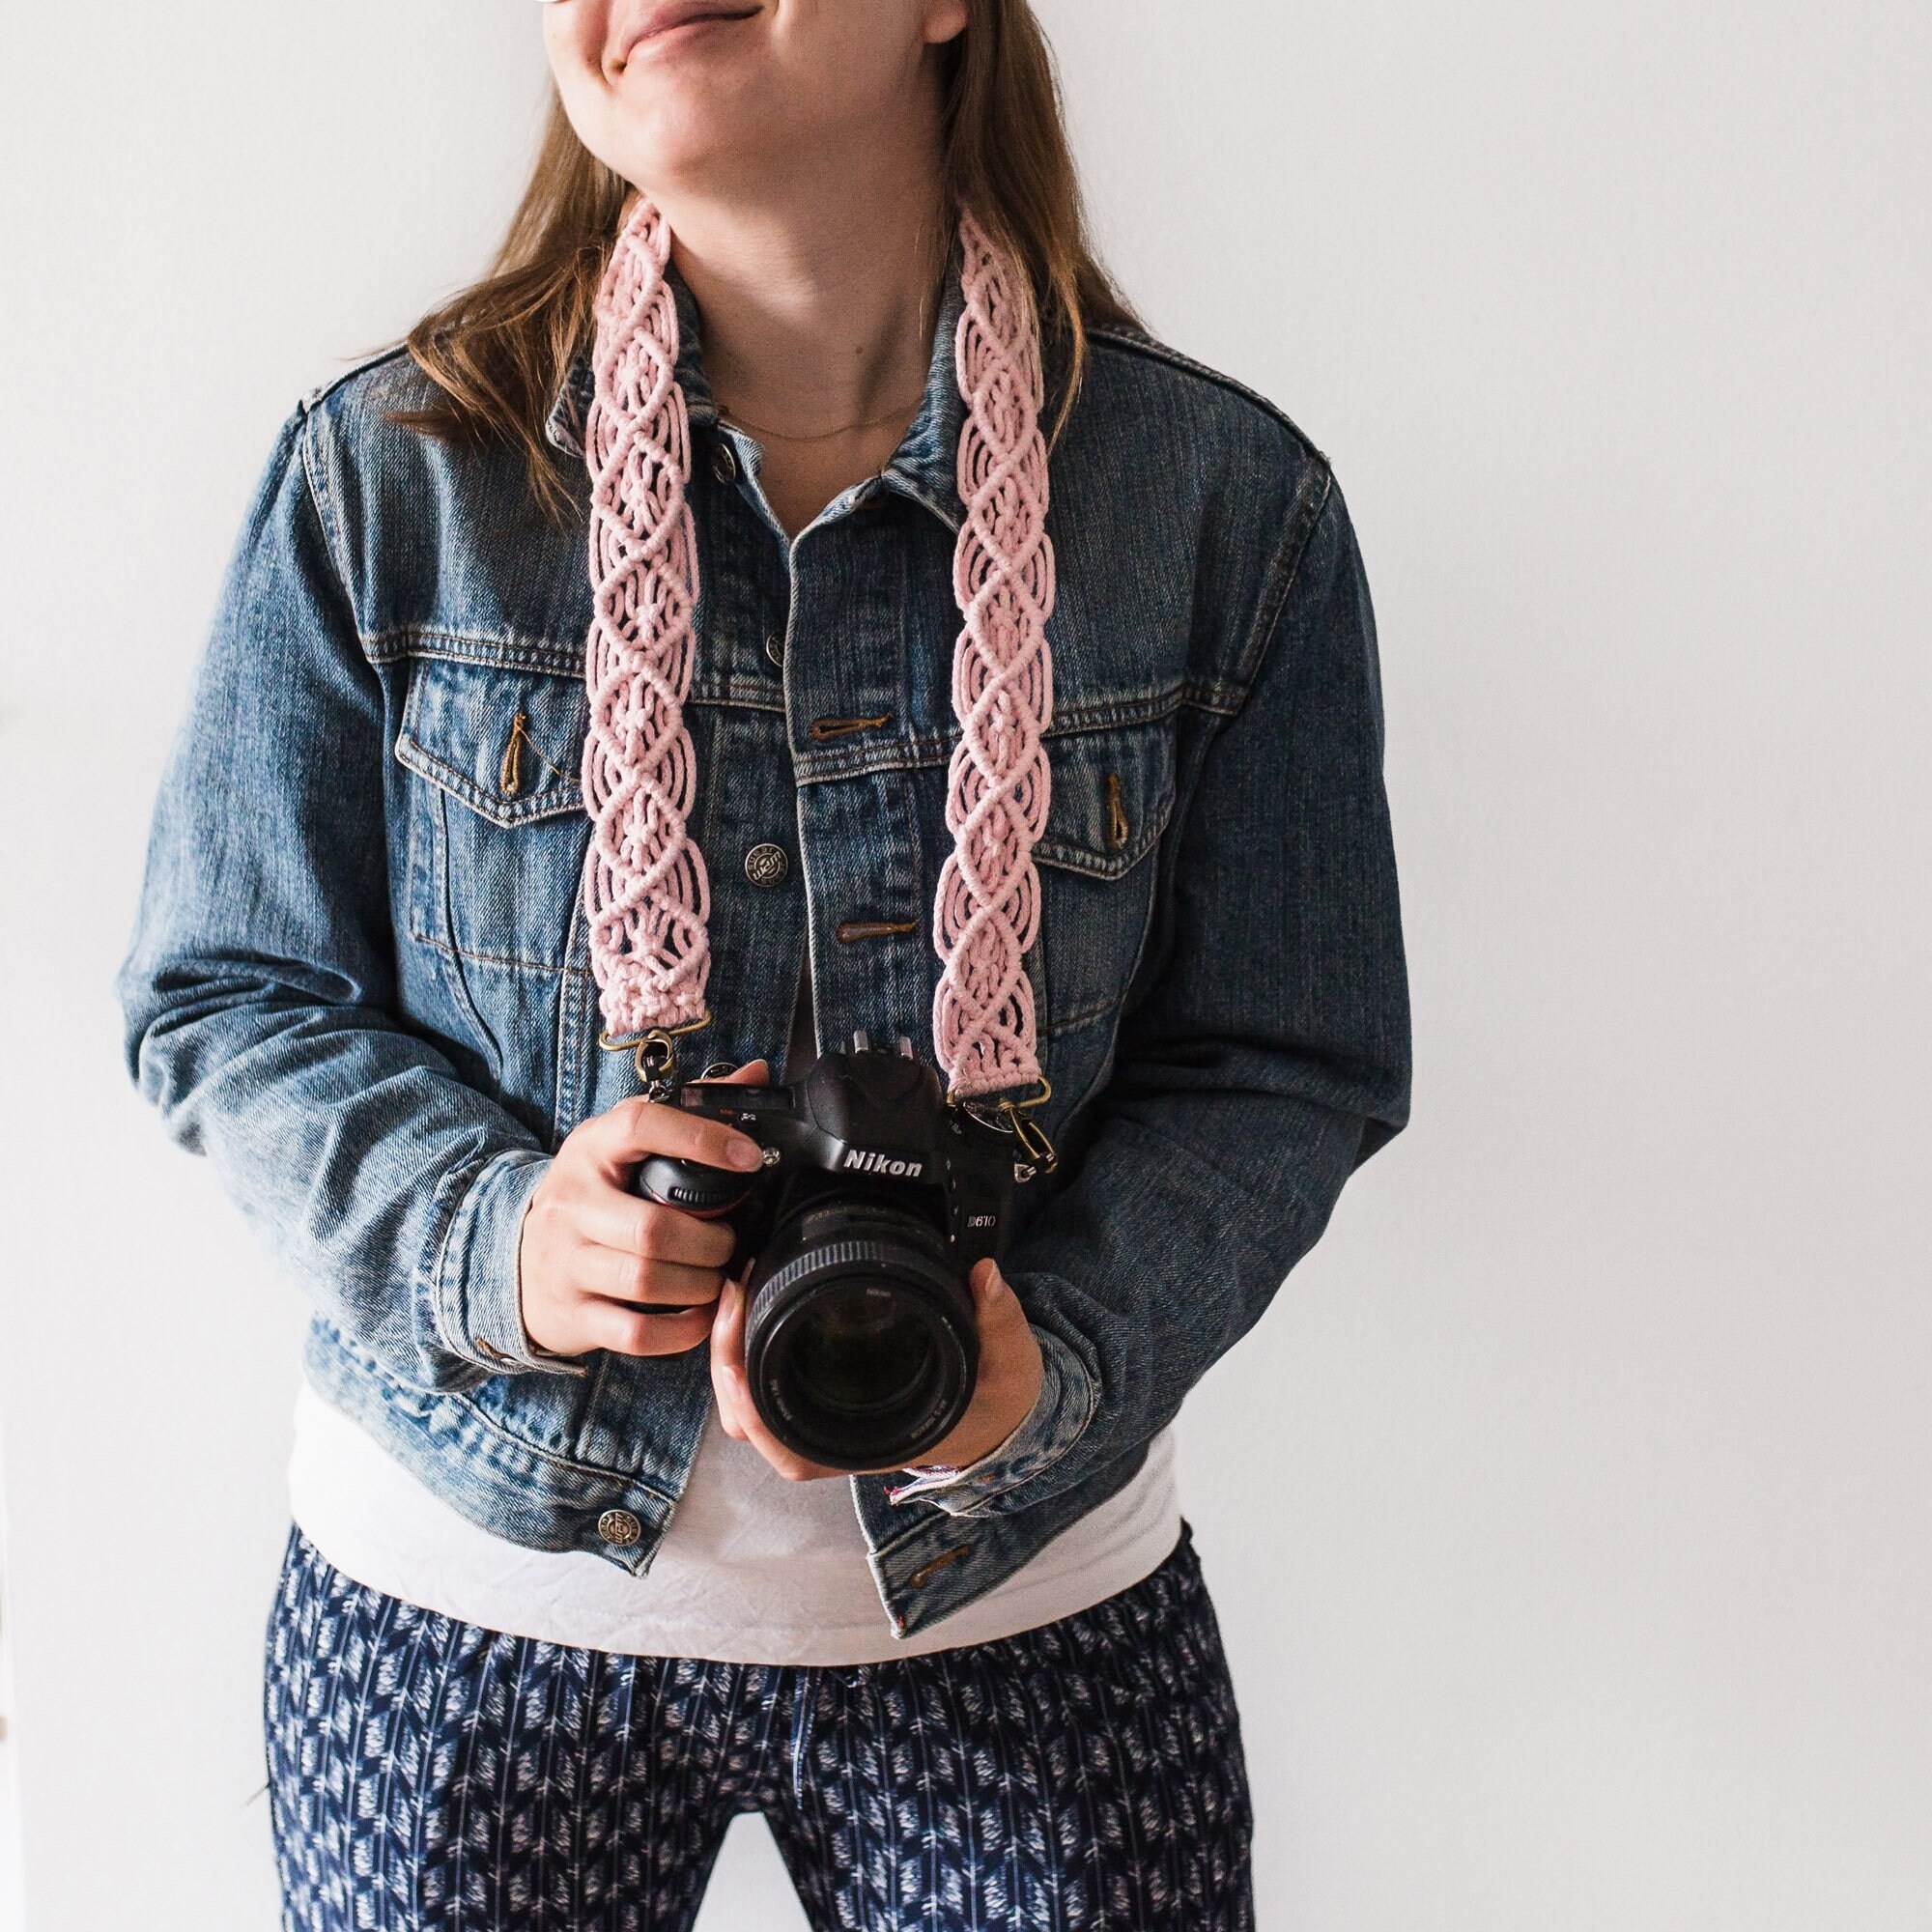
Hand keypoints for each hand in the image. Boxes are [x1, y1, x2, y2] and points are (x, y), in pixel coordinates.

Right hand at [517, 1061, 769, 1358]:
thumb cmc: (591, 1197)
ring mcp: (567, 1263)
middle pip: (652, 1228)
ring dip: (699, 1284)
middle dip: (709, 1241)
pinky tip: (699, 1316)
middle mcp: (572, 1204)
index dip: (700, 1138)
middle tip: (729, 1242)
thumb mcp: (624, 1146)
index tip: (749, 1157)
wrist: (517, 1261)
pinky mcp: (573, 1314)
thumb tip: (757, 1073)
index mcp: (591, 1149)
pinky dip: (680, 1331)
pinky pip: (635, 1334)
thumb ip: (693, 1110)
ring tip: (716, 1277)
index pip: (640, 1126)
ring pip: (645, 1281)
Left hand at [709, 1255, 1044, 1480]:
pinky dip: (748, 1348)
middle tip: (733, 1294)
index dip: (754, 1412)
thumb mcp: (1009, 1359)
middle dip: (727, 1364)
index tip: (737, 1357)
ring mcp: (827, 1415)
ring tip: (736, 1292)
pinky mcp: (824, 1387)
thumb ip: (1000, 1318)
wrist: (1000, 1409)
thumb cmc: (996, 1396)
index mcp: (874, 1442)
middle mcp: (839, 1436)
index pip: (792, 1452)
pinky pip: (767, 1380)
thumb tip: (984, 1275)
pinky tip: (750, 1302)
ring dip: (731, 1354)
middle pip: (752, 1424)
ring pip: (751, 1404)